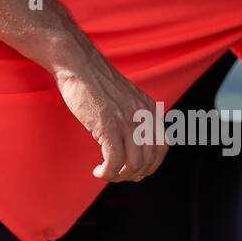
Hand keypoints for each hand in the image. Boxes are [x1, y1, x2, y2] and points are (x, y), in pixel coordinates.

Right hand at [54, 49, 169, 181]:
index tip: (136, 171)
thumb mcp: (125, 99)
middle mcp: (143, 115)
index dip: (152, 165)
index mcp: (149, 109)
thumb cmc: (95, 83)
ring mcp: (126, 120)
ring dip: (119, 177)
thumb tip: (132, 147)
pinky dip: (107, 173)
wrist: (79, 64)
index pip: (163, 146)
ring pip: (133, 164)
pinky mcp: (108, 126)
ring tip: (106, 174)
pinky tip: (98, 171)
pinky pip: (114, 161)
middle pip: (149, 160)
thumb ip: (134, 117)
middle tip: (118, 176)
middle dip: (134, 175)